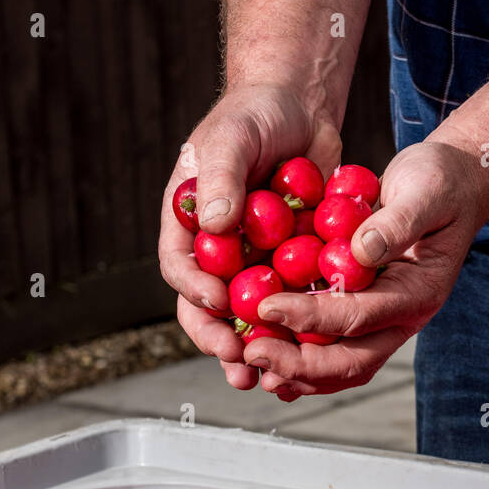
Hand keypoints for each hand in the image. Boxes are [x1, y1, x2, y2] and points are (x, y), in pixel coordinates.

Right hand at [159, 83, 340, 393]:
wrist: (301, 109)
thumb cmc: (256, 114)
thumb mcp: (234, 138)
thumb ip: (221, 178)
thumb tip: (215, 225)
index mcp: (189, 224)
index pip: (180, 267)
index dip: (194, 291)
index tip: (217, 303)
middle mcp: (215, 251)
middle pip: (208, 307)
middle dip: (220, 338)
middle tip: (237, 361)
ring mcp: (250, 263)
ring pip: (247, 316)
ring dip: (255, 349)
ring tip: (264, 379)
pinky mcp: (287, 268)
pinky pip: (289, 303)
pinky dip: (296, 329)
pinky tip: (309, 353)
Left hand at [240, 137, 488, 396]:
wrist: (453, 186)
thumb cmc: (442, 183)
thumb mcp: (426, 190)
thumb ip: (398, 222)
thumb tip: (360, 250)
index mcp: (416, 293)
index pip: (358, 318)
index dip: (311, 318)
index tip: (267, 307)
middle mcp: (400, 318)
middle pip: (349, 361)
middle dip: (298, 364)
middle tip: (253, 352)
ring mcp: (383, 323)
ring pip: (340, 367)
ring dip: (296, 373)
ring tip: (253, 364)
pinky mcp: (366, 316)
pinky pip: (334, 350)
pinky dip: (300, 358)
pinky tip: (267, 357)